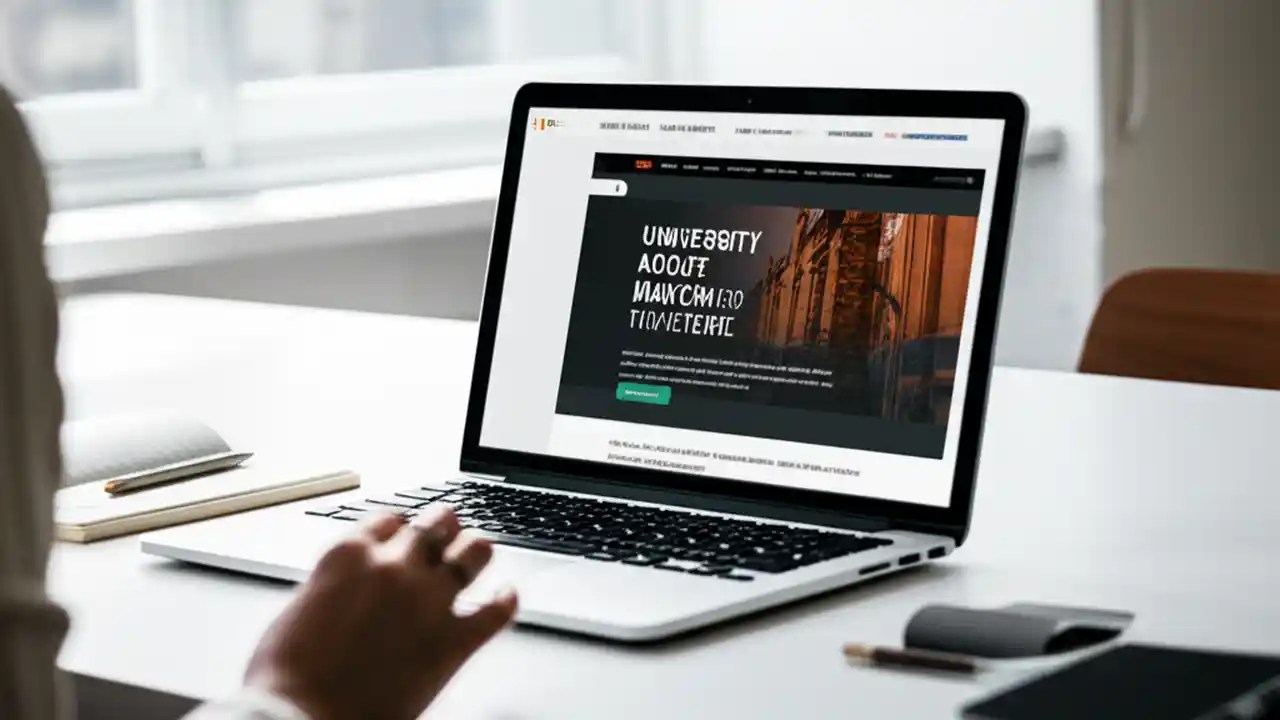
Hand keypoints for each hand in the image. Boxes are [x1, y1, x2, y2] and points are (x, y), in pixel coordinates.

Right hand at [243, 507, 517, 719]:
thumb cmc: (287, 678)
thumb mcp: (297, 610)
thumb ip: (332, 586)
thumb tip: (344, 589)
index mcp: (349, 555)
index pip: (390, 520)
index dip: (400, 528)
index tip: (403, 533)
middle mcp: (394, 567)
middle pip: (437, 525)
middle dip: (443, 528)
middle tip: (446, 534)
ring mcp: (428, 600)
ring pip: (474, 552)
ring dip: (475, 551)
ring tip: (476, 553)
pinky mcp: (453, 640)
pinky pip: (496, 610)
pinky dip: (506, 600)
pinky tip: (506, 595)